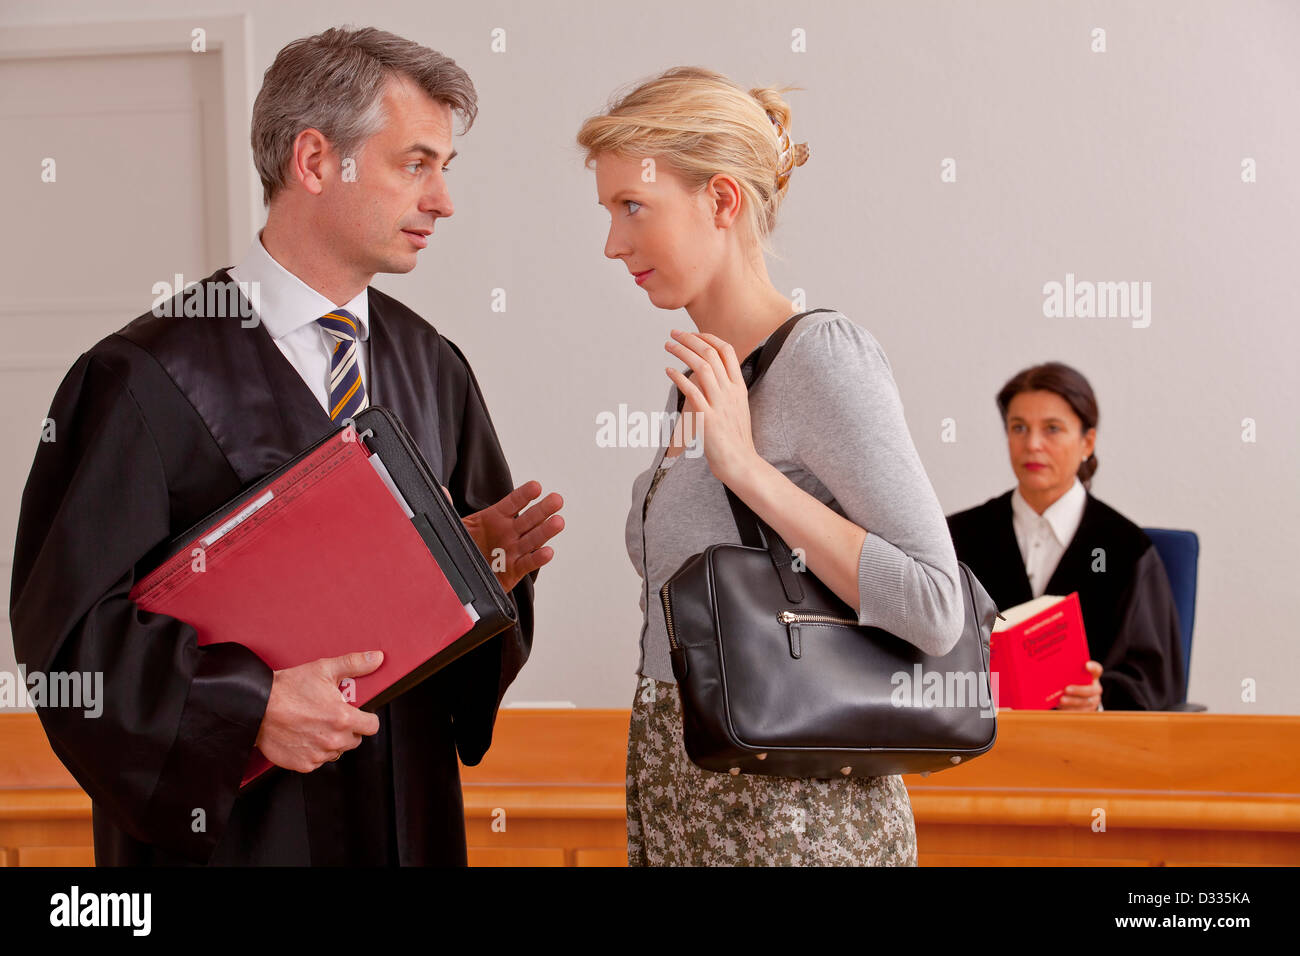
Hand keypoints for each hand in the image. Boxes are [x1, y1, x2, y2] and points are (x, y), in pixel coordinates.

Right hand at [255, 651, 383, 772]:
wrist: (256, 706)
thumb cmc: (288, 688)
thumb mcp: (323, 669)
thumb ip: (354, 664)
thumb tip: (376, 658)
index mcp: (343, 718)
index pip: (372, 726)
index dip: (367, 719)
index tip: (359, 714)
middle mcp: (333, 740)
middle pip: (355, 740)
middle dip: (348, 729)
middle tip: (331, 716)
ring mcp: (318, 754)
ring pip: (337, 751)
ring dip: (331, 741)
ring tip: (315, 725)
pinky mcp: (303, 765)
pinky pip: (318, 761)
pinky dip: (314, 751)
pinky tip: (304, 736)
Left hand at [456, 480, 563, 592]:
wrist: (461, 575)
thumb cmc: (461, 546)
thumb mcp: (452, 526)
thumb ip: (449, 509)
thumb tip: (440, 492)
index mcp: (495, 517)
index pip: (513, 503)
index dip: (524, 495)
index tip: (536, 486)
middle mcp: (508, 532)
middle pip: (529, 518)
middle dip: (543, 509)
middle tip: (557, 499)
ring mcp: (513, 550)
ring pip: (533, 539)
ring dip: (546, 531)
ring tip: (559, 522)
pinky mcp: (515, 570)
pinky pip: (528, 563)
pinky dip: (538, 558)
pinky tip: (548, 551)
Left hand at [664, 329, 759, 485]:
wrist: (740, 462)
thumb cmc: (735, 438)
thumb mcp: (737, 407)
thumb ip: (726, 390)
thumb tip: (710, 376)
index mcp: (739, 387)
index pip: (727, 351)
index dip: (709, 338)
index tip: (693, 334)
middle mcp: (731, 391)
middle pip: (711, 354)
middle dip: (690, 339)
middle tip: (674, 333)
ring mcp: (719, 404)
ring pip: (701, 367)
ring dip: (682, 352)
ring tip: (668, 345)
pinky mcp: (707, 418)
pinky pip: (692, 391)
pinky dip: (678, 377)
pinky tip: (668, 370)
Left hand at [1057, 660, 1103, 710]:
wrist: (1077, 696)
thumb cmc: (1073, 682)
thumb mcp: (1072, 676)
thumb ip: (1068, 672)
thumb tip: (1051, 669)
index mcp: (1093, 676)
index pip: (1097, 670)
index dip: (1093, 667)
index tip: (1086, 665)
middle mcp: (1095, 688)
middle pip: (1091, 689)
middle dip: (1078, 690)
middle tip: (1066, 689)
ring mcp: (1093, 700)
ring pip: (1085, 702)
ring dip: (1072, 702)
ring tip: (1061, 700)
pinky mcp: (1088, 710)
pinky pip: (1080, 712)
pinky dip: (1070, 709)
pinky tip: (1061, 707)